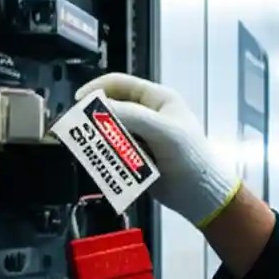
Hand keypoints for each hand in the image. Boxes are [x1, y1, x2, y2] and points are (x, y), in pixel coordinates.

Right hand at [74, 73, 240, 227]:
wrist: (200, 194)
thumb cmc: (189, 156)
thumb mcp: (164, 131)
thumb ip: (133, 116)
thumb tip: (99, 107)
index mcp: (157, 99)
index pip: (120, 84)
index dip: (97, 88)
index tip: (78, 102)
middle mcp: (147, 114)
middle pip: (111, 108)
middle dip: (94, 119)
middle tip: (78, 131)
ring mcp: (141, 136)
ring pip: (109, 132)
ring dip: (99, 140)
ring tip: (89, 150)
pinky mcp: (136, 156)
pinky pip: (113, 151)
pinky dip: (106, 156)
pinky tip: (100, 163)